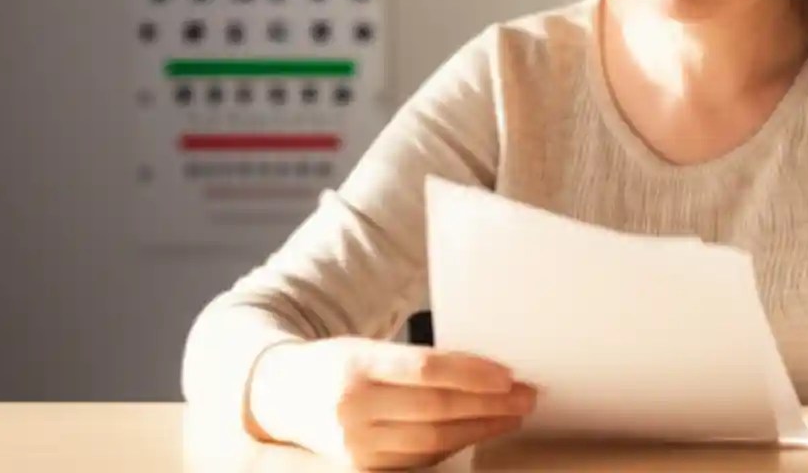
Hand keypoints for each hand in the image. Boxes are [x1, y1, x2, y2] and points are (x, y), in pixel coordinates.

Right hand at [248, 337, 536, 470]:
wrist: (281, 396)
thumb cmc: (337, 364)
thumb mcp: (367, 348)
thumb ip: (415, 360)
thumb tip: (483, 369)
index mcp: (357, 364)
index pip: (424, 369)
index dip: (472, 374)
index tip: (508, 374)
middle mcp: (354, 406)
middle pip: (435, 408)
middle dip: (488, 404)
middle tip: (526, 396)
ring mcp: (356, 443)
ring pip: (433, 439)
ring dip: (480, 428)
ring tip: (512, 415)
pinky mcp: (362, 467)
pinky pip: (420, 458)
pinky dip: (455, 444)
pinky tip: (479, 431)